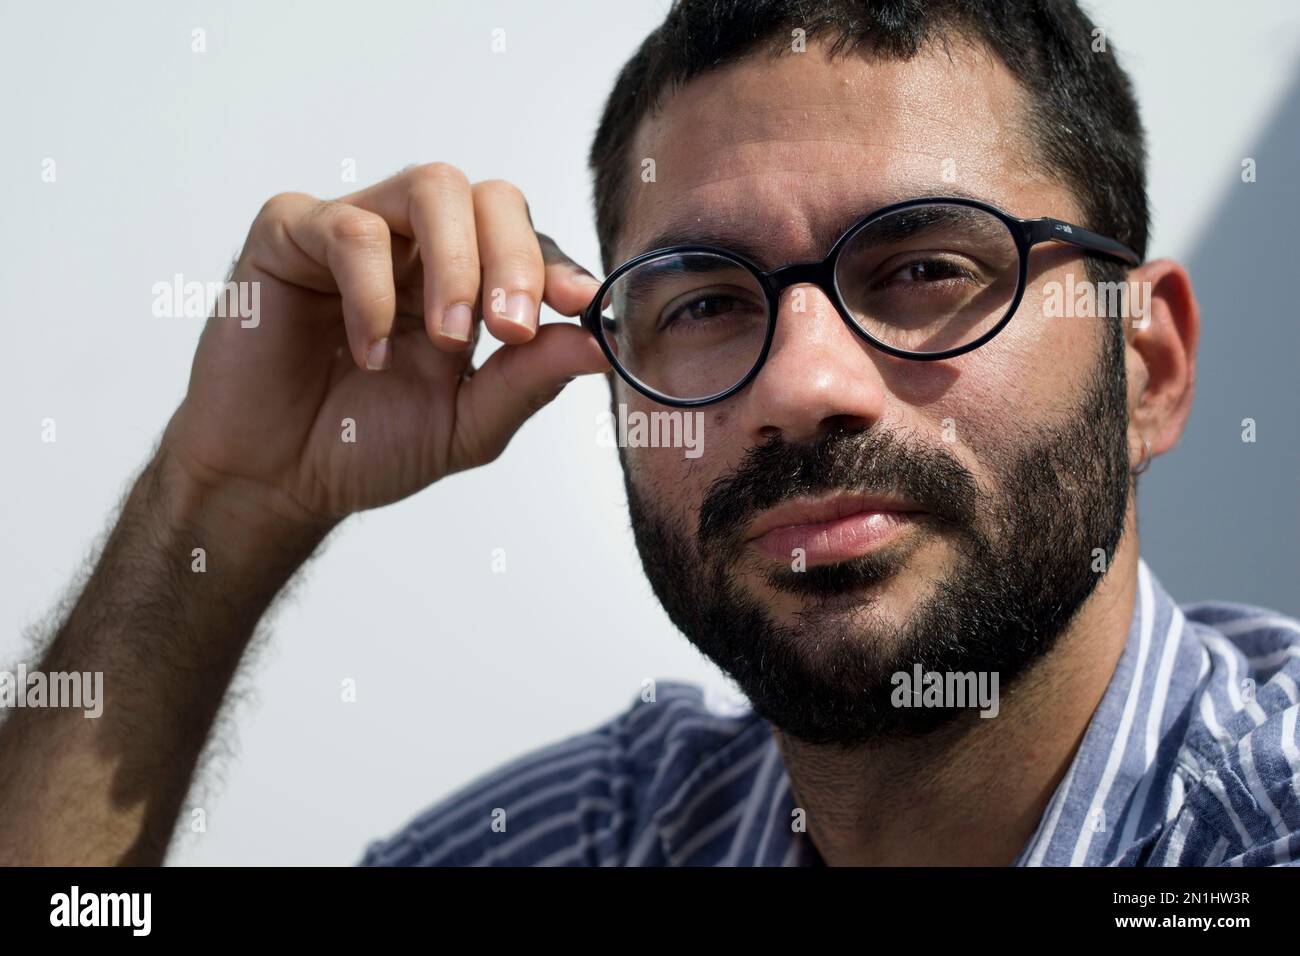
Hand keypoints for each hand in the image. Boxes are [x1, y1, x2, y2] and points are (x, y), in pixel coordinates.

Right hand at [163, 163, 609, 529]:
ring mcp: (356, 230)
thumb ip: (528, 383)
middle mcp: (417, 245)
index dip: (558, 267)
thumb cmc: (365, 445)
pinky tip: (370, 353)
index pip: (527, 244)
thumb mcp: (465, 425)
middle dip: (514, 258)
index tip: (578, 306)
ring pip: (431, 188)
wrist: (276, 479)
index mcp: (466, 282)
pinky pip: (349, 228)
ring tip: (448, 339)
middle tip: (508, 329)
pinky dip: (372, 292)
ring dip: (455, 263)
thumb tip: (600, 348)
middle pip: (490, 197)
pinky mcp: (290, 232)